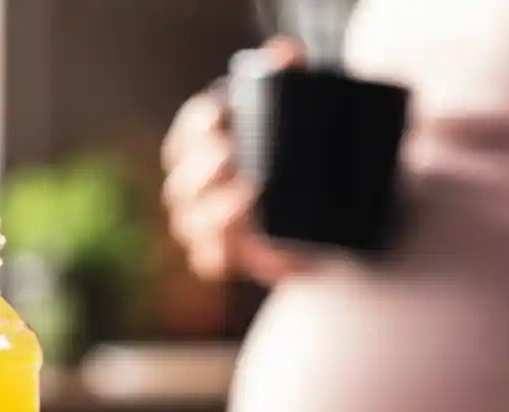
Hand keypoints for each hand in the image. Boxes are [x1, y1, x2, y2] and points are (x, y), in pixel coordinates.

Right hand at [160, 38, 312, 284]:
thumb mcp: (300, 115)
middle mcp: (194, 189)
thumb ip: (291, 78)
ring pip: (191, 223)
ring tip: (247, 196)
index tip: (220, 114)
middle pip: (182, 182)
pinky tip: (250, 240)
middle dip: (202, 167)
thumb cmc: (298, 158)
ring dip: (215, 209)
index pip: (188, 133)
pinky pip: (209, 261)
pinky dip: (226, 252)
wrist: (326, 215)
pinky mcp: (225, 257)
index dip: (196, 124)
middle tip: (230, 154)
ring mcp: (204, 227)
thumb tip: (285, 52)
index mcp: (204, 147)